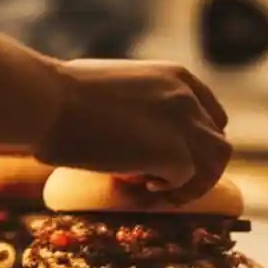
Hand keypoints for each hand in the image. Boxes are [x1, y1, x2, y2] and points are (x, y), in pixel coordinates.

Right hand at [32, 59, 230, 203]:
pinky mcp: (174, 155)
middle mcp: (187, 97)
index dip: (196, 139)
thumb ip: (134, 100)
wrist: (50, 101)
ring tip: (161, 191)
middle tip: (170, 182)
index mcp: (174, 76)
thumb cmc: (61, 92)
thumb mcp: (113, 84)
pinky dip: (169, 191)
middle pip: (217, 141)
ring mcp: (185, 126)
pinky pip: (186, 182)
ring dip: (192, 182)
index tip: (178, 156)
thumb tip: (123, 126)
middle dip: (199, 166)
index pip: (210, 112)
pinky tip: (144, 189)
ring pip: (215, 162)